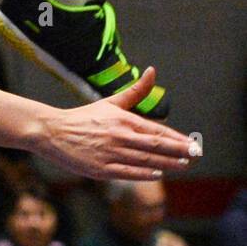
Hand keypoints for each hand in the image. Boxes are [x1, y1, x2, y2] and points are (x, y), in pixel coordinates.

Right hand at [38, 68, 198, 179]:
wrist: (51, 132)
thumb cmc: (82, 118)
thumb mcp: (109, 102)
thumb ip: (135, 91)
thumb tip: (152, 72)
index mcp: (122, 120)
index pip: (156, 131)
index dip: (177, 138)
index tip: (192, 144)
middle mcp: (118, 137)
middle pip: (156, 146)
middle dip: (178, 152)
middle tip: (195, 155)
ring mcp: (110, 154)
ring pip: (146, 161)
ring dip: (167, 164)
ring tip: (182, 165)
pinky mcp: (101, 169)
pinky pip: (128, 173)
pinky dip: (145, 174)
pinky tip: (157, 174)